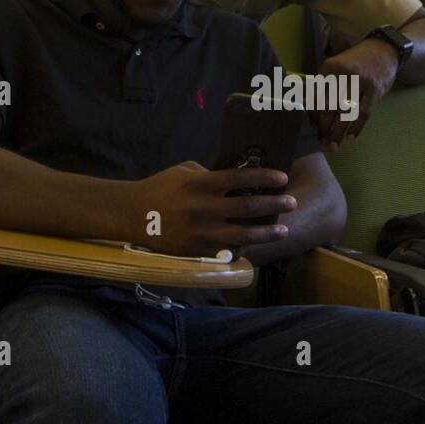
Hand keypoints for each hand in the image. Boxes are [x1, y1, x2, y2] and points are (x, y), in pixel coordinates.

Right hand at [126, 161, 296, 255]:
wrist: (133, 215)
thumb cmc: (161, 188)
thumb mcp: (184, 172)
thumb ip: (210, 175)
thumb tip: (238, 178)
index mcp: (200, 184)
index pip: (240, 178)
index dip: (265, 177)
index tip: (283, 177)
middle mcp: (203, 208)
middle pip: (248, 206)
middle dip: (274, 204)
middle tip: (291, 202)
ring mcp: (201, 232)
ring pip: (243, 234)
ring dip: (267, 232)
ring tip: (283, 229)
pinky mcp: (197, 250)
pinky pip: (227, 250)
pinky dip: (244, 247)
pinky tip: (256, 244)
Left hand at [312, 38, 397, 150]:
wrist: (383, 50)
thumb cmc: (356, 62)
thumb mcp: (336, 66)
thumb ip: (324, 84)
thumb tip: (310, 108)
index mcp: (329, 68)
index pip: (316, 96)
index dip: (313, 115)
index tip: (312, 127)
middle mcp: (344, 74)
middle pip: (329, 107)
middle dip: (324, 128)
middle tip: (321, 141)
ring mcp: (360, 82)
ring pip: (345, 113)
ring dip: (338, 132)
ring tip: (333, 145)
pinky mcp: (375, 90)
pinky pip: (363, 113)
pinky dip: (356, 128)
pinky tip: (350, 138)